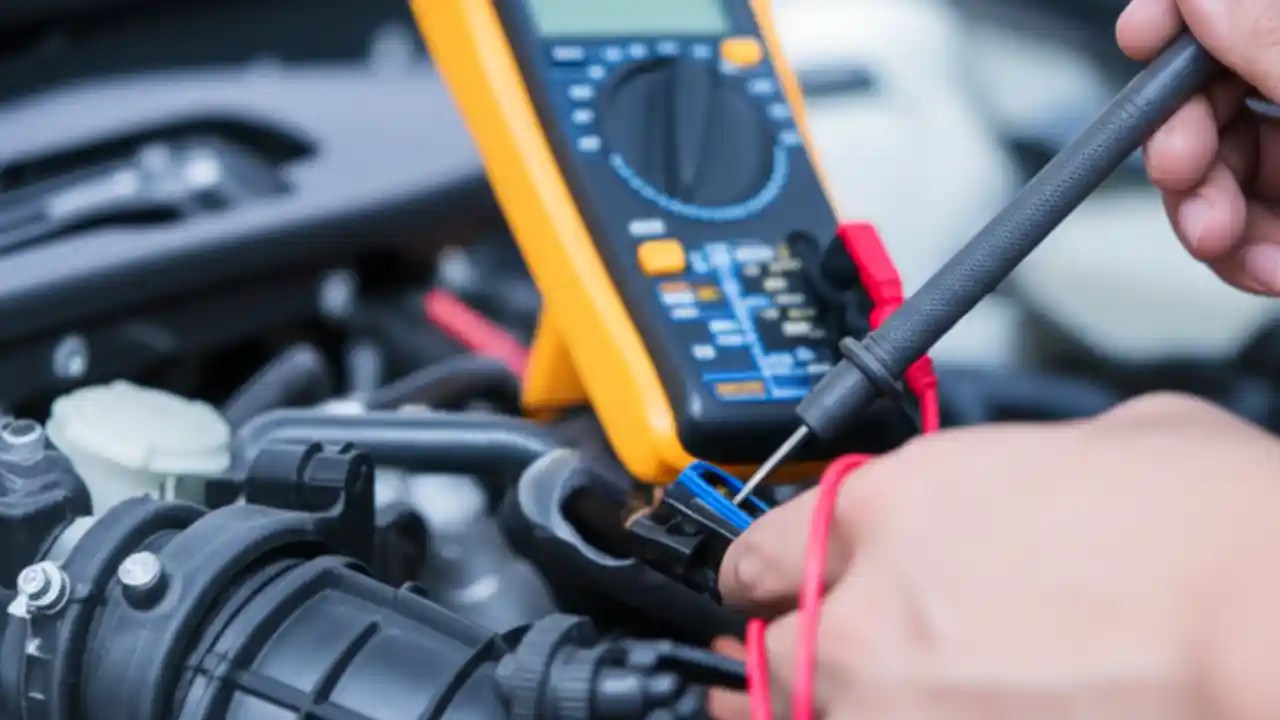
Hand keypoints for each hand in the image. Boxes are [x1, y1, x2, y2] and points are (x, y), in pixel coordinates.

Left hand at [713, 394, 1279, 718]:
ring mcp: (888, 705)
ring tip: (868, 703)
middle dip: (785, 654)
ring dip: (821, 710)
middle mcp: (864, 611)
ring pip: (795, 718)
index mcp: (885, 506)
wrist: (1267, 620)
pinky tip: (923, 717)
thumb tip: (1012, 489)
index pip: (760, 550)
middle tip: (814, 661)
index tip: (778, 586)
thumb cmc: (1206, 533)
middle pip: (764, 651)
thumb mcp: (1087, 445)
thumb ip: (1001, 476)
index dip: (769, 570)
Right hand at [1118, 0, 1279, 293]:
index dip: (1181, 18)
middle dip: (1182, 141)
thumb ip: (1274, 41)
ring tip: (1222, 242)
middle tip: (1177, 172)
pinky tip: (1265, 268)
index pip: (1243, 8)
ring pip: (1222, 169)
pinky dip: (1241, 255)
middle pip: (1218, 94)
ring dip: (1204, 214)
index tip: (1141, 37)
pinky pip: (1250, 228)